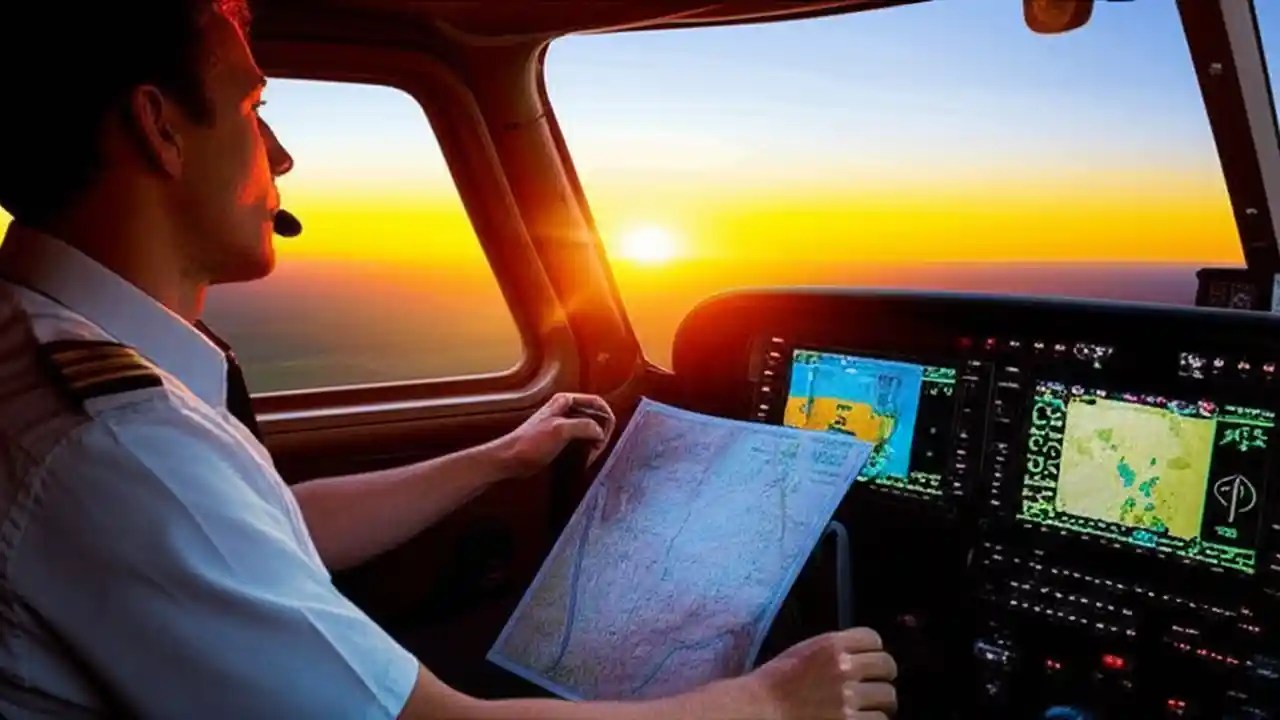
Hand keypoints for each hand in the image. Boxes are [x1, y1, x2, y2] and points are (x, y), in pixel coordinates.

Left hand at [493, 393, 617, 477]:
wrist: (510, 459)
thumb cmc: (531, 443)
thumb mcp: (560, 430)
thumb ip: (584, 426)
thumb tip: (601, 433)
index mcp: (565, 401)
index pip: (597, 402)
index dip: (606, 418)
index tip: (606, 436)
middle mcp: (566, 409)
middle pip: (596, 416)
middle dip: (601, 432)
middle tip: (598, 450)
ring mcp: (564, 423)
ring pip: (590, 429)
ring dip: (595, 442)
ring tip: (591, 456)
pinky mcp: (561, 437)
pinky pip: (583, 439)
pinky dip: (588, 448)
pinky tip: (585, 459)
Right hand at [747, 627, 896, 719]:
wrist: (759, 711)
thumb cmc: (774, 685)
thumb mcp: (804, 653)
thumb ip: (834, 652)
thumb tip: (861, 658)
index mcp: (831, 645)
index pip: (873, 638)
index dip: (873, 651)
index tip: (870, 662)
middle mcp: (843, 668)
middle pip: (887, 667)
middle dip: (882, 678)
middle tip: (874, 688)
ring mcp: (848, 698)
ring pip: (888, 697)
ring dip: (879, 704)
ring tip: (868, 709)